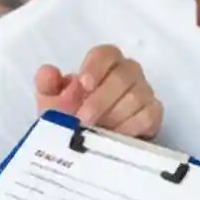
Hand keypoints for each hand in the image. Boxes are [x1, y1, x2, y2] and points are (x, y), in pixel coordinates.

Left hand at [34, 45, 162, 137]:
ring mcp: (143, 92)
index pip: (105, 54)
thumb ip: (46, 85)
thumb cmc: (70, 117)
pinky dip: (129, 127)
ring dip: (113, 115)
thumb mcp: (51, 103)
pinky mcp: (152, 114)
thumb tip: (49, 72)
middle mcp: (128, 73)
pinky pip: (148, 115)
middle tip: (83, 119)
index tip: (83, 85)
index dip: (95, 67)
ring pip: (135, 96)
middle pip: (123, 75)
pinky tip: (114, 135)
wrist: (85, 145)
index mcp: (104, 64)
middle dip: (101, 99)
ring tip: (95, 131)